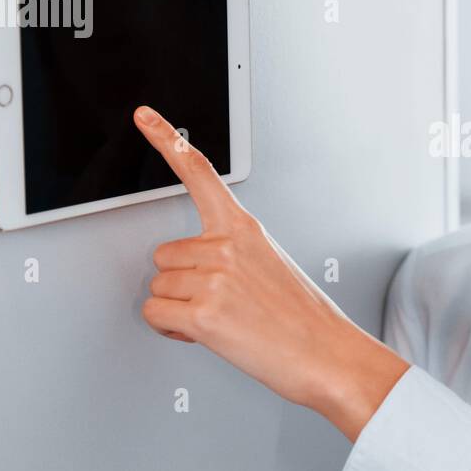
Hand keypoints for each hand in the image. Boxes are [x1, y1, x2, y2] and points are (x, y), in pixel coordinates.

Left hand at [132, 105, 408, 440]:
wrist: (326, 354)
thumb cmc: (303, 318)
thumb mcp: (270, 265)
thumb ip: (229, 254)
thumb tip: (193, 268)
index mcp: (243, 228)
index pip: (199, 173)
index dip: (165, 140)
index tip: (143, 116)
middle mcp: (225, 246)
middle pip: (163, 256)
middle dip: (181, 282)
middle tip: (221, 302)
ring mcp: (213, 277)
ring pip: (158, 288)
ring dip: (179, 309)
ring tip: (223, 320)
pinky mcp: (202, 312)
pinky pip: (155, 315)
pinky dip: (172, 330)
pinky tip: (206, 334)